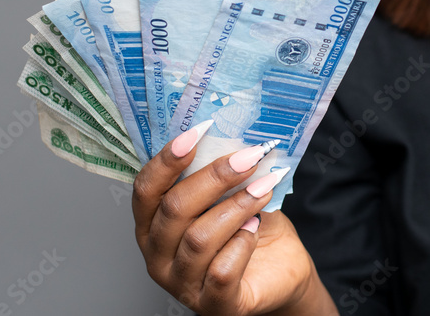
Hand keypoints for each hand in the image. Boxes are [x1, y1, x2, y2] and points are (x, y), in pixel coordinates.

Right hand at [132, 123, 335, 314]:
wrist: (283, 271)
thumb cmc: (251, 229)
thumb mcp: (232, 194)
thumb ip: (221, 173)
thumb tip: (233, 137)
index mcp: (153, 225)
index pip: (146, 189)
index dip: (168, 158)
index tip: (199, 130)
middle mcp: (157, 256)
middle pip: (174, 209)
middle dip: (215, 177)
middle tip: (249, 157)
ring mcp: (181, 284)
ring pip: (199, 238)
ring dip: (237, 206)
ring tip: (263, 188)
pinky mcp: (213, 304)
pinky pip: (221, 271)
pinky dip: (242, 243)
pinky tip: (256, 227)